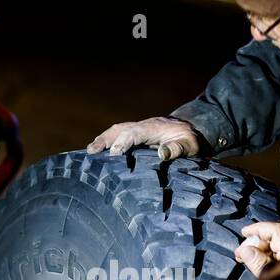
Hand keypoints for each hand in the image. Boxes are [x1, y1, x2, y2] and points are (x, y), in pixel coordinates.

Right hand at [86, 116, 200, 160]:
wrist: (190, 128)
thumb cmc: (189, 140)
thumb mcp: (189, 145)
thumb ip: (177, 149)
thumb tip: (162, 154)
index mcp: (154, 128)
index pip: (135, 133)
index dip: (124, 142)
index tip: (115, 153)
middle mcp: (143, 126)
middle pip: (121, 129)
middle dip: (106, 140)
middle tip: (92, 152)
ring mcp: (138, 129)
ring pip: (117, 130)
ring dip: (102, 139)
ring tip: (90, 152)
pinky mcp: (136, 134)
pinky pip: (118, 134)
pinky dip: (106, 140)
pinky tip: (96, 150)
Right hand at [234, 222, 279, 277]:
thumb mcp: (269, 275)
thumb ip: (257, 262)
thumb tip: (245, 250)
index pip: (276, 231)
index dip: (259, 228)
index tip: (244, 232)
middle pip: (275, 241)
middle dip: (256, 243)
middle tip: (240, 253)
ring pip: (276, 252)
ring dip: (259, 253)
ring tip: (244, 260)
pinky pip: (279, 261)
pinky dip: (266, 261)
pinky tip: (256, 266)